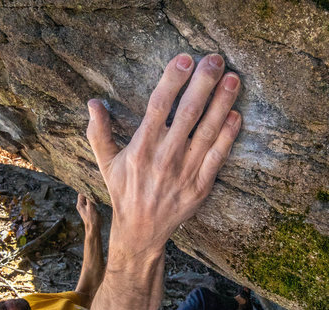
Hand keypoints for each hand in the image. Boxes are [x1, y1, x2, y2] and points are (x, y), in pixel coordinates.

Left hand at [76, 193, 100, 229]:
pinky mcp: (90, 208)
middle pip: (85, 195)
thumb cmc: (92, 219)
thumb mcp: (91, 208)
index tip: (93, 189)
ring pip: (89, 198)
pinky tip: (99, 201)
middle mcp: (82, 205)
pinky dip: (95, 200)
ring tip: (98, 198)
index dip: (86, 190)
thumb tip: (89, 192)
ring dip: (94, 197)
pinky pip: (92, 202)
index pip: (81, 194)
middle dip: (91, 193)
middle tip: (97, 194)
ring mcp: (86, 207)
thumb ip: (89, 199)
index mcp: (80, 204)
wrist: (94, 228)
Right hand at [86, 53, 240, 251]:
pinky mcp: (200, 187)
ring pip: (207, 133)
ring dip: (222, 104)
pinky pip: (217, 158)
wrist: (141, 231)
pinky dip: (228, 137)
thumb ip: (99, 131)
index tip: (185, 59)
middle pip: (188, 114)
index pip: (158, 107)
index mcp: (141, 148)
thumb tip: (92, 103)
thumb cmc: (124, 191)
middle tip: (216, 60)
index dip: (173, 81)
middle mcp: (164, 158)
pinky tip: (236, 115)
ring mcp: (185, 173)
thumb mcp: (106, 162)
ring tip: (233, 80)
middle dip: (203, 84)